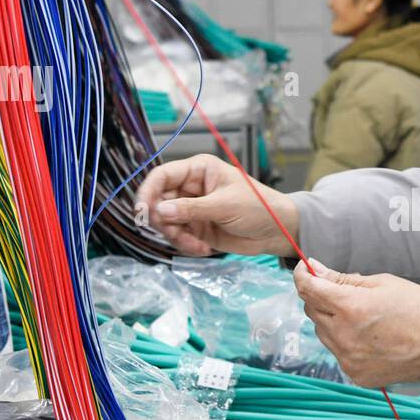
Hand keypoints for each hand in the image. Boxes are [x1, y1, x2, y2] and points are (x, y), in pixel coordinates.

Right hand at [135, 154, 299, 257]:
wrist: (277, 232)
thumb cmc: (259, 207)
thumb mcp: (225, 205)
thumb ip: (191, 209)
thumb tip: (159, 211)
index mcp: (198, 170)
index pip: (162, 175)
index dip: (148, 191)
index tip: (141, 210)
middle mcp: (191, 188)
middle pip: (158, 201)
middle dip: (163, 221)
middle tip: (174, 233)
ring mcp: (192, 209)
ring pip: (166, 223)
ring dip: (176, 237)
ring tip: (196, 245)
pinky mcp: (196, 229)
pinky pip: (178, 237)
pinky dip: (186, 245)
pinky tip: (203, 249)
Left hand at [293, 259, 419, 387]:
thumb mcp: (383, 283)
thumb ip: (343, 279)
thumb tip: (315, 270)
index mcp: (350, 307)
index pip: (308, 288)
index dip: (303, 274)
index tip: (306, 268)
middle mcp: (343, 335)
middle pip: (312, 310)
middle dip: (320, 296)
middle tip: (342, 291)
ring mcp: (348, 359)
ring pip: (323, 332)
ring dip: (332, 320)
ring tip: (363, 316)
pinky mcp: (356, 374)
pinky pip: (338, 353)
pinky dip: (346, 341)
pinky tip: (370, 337)